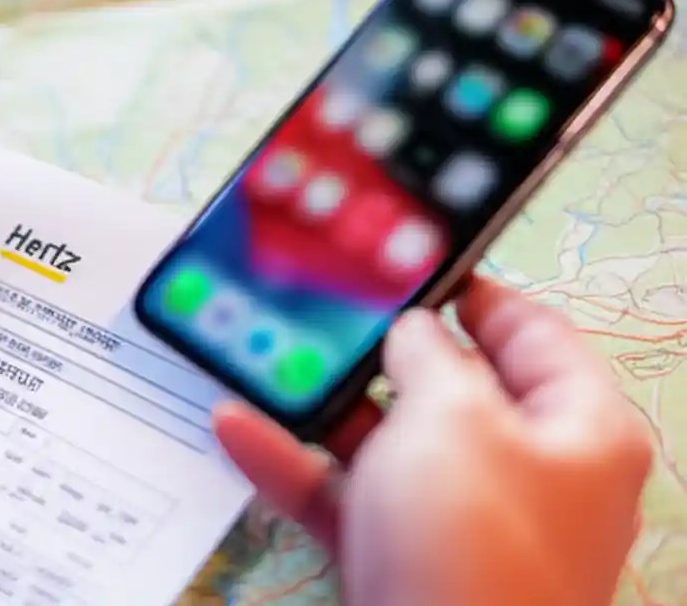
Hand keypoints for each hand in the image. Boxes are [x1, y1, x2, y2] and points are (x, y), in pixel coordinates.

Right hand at [213, 276, 651, 605]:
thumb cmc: (473, 541)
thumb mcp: (455, 418)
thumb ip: (430, 355)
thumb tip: (415, 327)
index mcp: (578, 431)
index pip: (535, 333)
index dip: (473, 289)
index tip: (411, 258)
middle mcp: (526, 475)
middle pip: (450, 387)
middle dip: (380, 349)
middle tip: (324, 305)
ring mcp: (458, 521)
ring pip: (387, 442)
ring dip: (323, 405)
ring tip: (265, 355)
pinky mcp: (400, 558)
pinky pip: (347, 495)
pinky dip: (296, 465)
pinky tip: (238, 428)